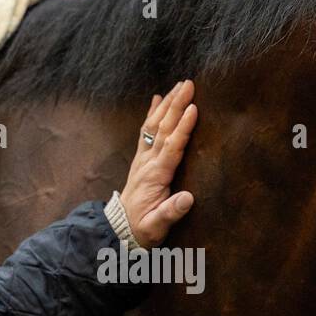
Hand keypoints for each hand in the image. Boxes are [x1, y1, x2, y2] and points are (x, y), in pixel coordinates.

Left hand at [117, 80, 196, 246]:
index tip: (193, 109)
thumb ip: (170, 212)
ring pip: (155, 125)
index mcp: (156, 176)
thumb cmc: (143, 229)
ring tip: (179, 85)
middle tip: (189, 85)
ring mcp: (143, 159)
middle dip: (176, 105)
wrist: (121, 230)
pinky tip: (157, 98)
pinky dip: (152, 113)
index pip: (171, 147)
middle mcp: (148, 163)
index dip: (182, 128)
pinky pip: (146, 131)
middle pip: (163, 129)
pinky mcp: (141, 159)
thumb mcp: (157, 227)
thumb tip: (188, 199)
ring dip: (166, 104)